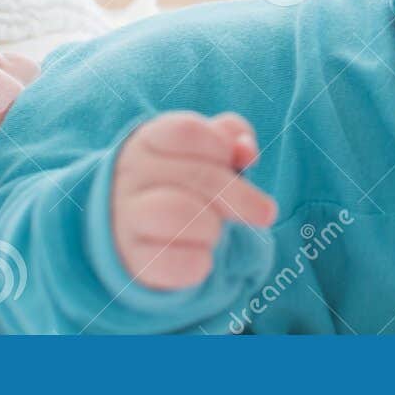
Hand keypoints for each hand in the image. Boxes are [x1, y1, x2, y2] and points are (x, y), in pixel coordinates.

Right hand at [111, 111, 276, 290]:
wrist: (135, 228)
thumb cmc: (180, 180)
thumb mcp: (204, 150)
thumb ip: (229, 137)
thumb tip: (245, 150)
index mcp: (148, 140)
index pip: (188, 132)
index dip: (222, 147)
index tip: (237, 161)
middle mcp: (132, 175)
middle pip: (198, 175)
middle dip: (242, 196)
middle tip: (267, 213)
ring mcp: (127, 216)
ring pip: (181, 215)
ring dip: (213, 226)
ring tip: (215, 231)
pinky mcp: (134, 259)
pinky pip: (177, 262)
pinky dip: (201, 261)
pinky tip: (202, 255)